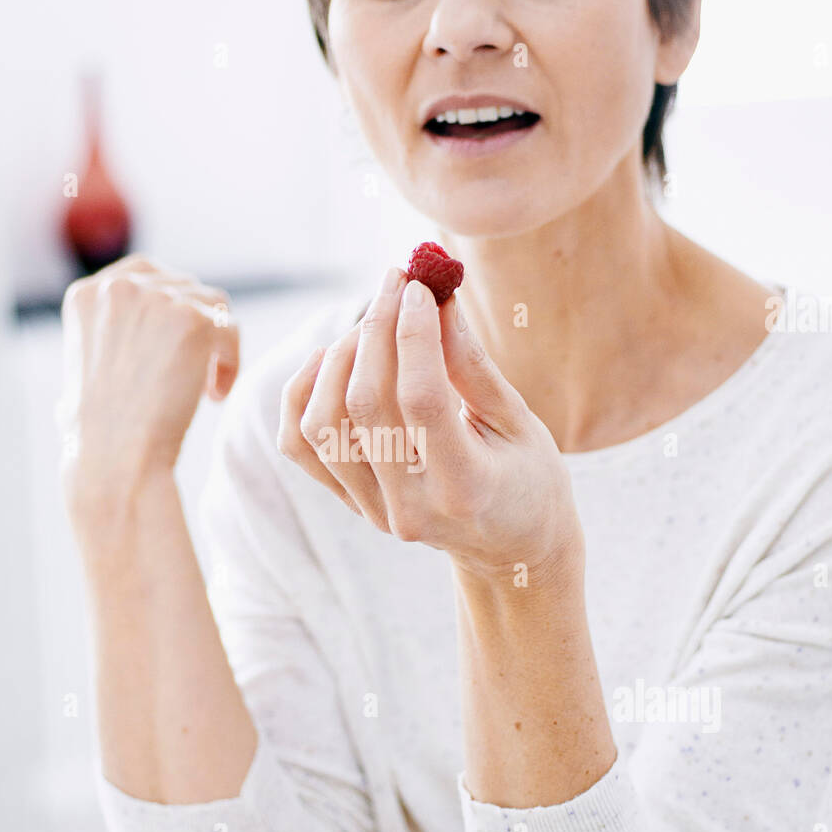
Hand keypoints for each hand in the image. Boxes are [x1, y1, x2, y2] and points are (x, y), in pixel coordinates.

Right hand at [57, 254, 238, 513]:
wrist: (116, 457)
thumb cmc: (97, 433)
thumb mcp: (84, 367)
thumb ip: (109, 333)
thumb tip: (143, 334)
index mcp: (87, 294)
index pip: (145, 274)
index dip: (169, 306)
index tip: (176, 343)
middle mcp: (119, 287)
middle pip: (183, 286)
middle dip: (195, 326)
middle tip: (194, 374)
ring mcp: (157, 299)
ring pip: (213, 307)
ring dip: (214, 345)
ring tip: (205, 388)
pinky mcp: (194, 320)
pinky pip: (230, 331)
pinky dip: (229, 363)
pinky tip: (214, 396)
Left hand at [278, 266, 581, 581]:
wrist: (512, 549)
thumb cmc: (529, 479)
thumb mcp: (519, 421)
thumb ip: (471, 364)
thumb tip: (434, 296)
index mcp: (465, 487)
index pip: (422, 399)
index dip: (414, 334)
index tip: (419, 286)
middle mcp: (411, 506)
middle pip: (366, 404)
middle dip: (376, 329)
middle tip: (395, 283)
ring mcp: (375, 510)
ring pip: (323, 423)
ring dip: (340, 358)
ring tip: (373, 323)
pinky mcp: (353, 505)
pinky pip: (302, 445)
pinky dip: (304, 394)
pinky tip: (330, 359)